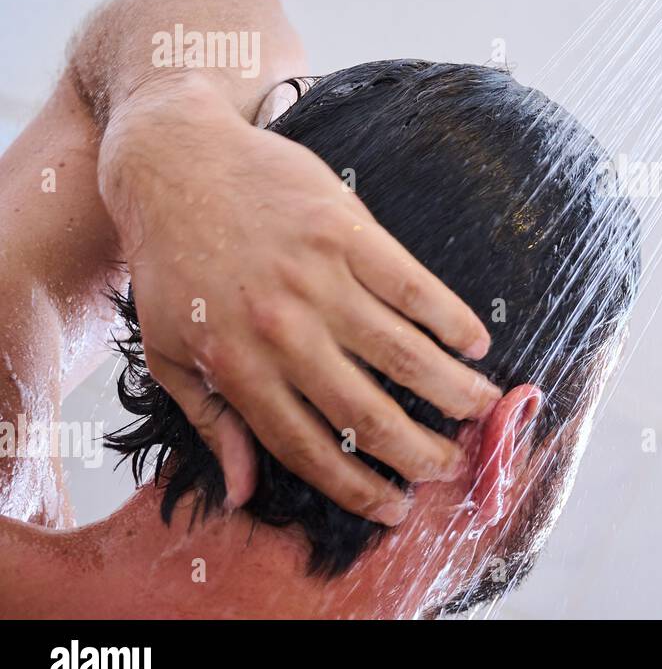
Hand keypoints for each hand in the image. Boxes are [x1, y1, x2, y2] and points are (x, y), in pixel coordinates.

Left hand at [99, 74, 498, 524]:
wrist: (175, 160)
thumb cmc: (171, 260)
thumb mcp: (170, 352)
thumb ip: (210, 424)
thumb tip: (242, 492)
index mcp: (237, 368)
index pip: (310, 448)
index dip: (359, 487)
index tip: (397, 508)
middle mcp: (283, 332)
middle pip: (368, 412)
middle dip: (421, 452)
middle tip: (453, 465)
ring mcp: (319, 279)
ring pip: (405, 353)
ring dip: (453, 389)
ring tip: (484, 407)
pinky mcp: (347, 231)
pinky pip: (415, 287)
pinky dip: (453, 319)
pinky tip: (476, 340)